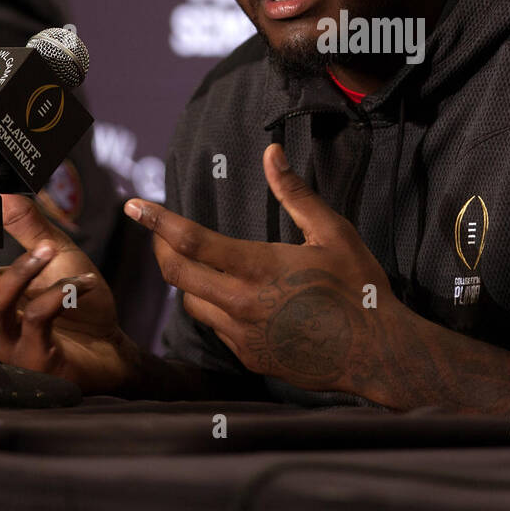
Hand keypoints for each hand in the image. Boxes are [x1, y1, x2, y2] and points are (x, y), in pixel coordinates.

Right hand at [0, 193, 144, 394]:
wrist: (111, 345)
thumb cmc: (80, 305)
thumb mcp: (56, 255)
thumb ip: (28, 227)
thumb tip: (5, 194)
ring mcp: (9, 343)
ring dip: (19, 273)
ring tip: (46, 251)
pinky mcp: (34, 356)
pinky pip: (35, 319)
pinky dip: (58, 294)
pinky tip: (83, 282)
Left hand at [123, 143, 403, 397]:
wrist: (376, 352)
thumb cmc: (358, 287)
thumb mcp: (332, 232)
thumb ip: (295, 194)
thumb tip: (271, 153)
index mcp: (259, 268)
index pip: (191, 241)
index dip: (157, 220)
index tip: (133, 205)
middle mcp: (242, 304)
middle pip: (177, 274)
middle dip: (160, 247)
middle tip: (157, 230)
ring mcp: (242, 336)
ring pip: (192, 304)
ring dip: (188, 280)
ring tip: (200, 261)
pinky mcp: (249, 357)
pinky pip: (216, 328)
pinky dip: (214, 307)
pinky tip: (236, 296)